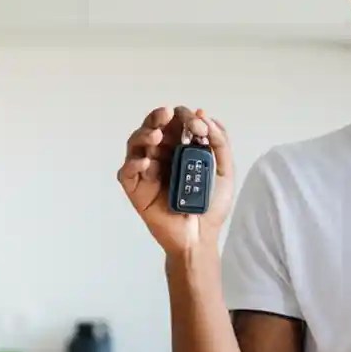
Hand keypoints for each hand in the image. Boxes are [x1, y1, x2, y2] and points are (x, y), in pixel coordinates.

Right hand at [117, 106, 234, 255]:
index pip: (176, 122)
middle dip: (158, 117)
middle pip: (153, 127)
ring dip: (143, 134)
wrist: (201, 236)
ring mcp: (147, 171)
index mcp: (181, 147)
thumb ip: (219, 142)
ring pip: (136, 144)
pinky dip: (133, 164)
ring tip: (156, 136)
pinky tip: (147, 163)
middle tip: (167, 115)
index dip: (184, 117)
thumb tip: (204, 114)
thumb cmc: (211, 205)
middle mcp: (161, 155)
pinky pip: (126, 172)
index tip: (197, 126)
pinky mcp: (136, 189)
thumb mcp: (224, 170)